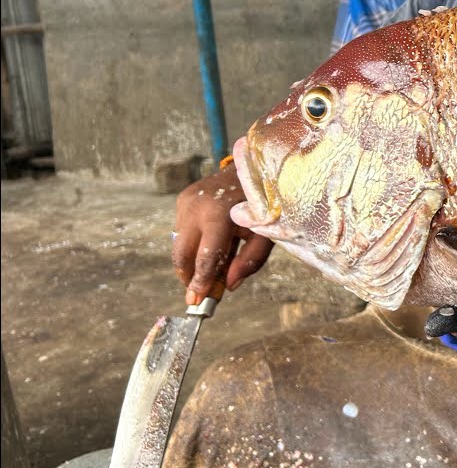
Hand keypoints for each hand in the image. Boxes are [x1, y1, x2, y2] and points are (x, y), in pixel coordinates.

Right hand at [172, 165, 273, 303]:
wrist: (255, 165)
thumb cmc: (266, 202)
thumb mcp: (267, 232)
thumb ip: (250, 260)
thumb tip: (228, 286)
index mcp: (219, 214)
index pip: (206, 257)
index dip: (201, 282)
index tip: (196, 302)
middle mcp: (196, 207)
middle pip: (182, 254)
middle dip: (187, 276)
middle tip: (197, 293)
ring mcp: (186, 201)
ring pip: (179, 244)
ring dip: (191, 261)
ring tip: (211, 269)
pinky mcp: (183, 198)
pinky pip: (182, 231)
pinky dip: (193, 245)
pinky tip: (211, 245)